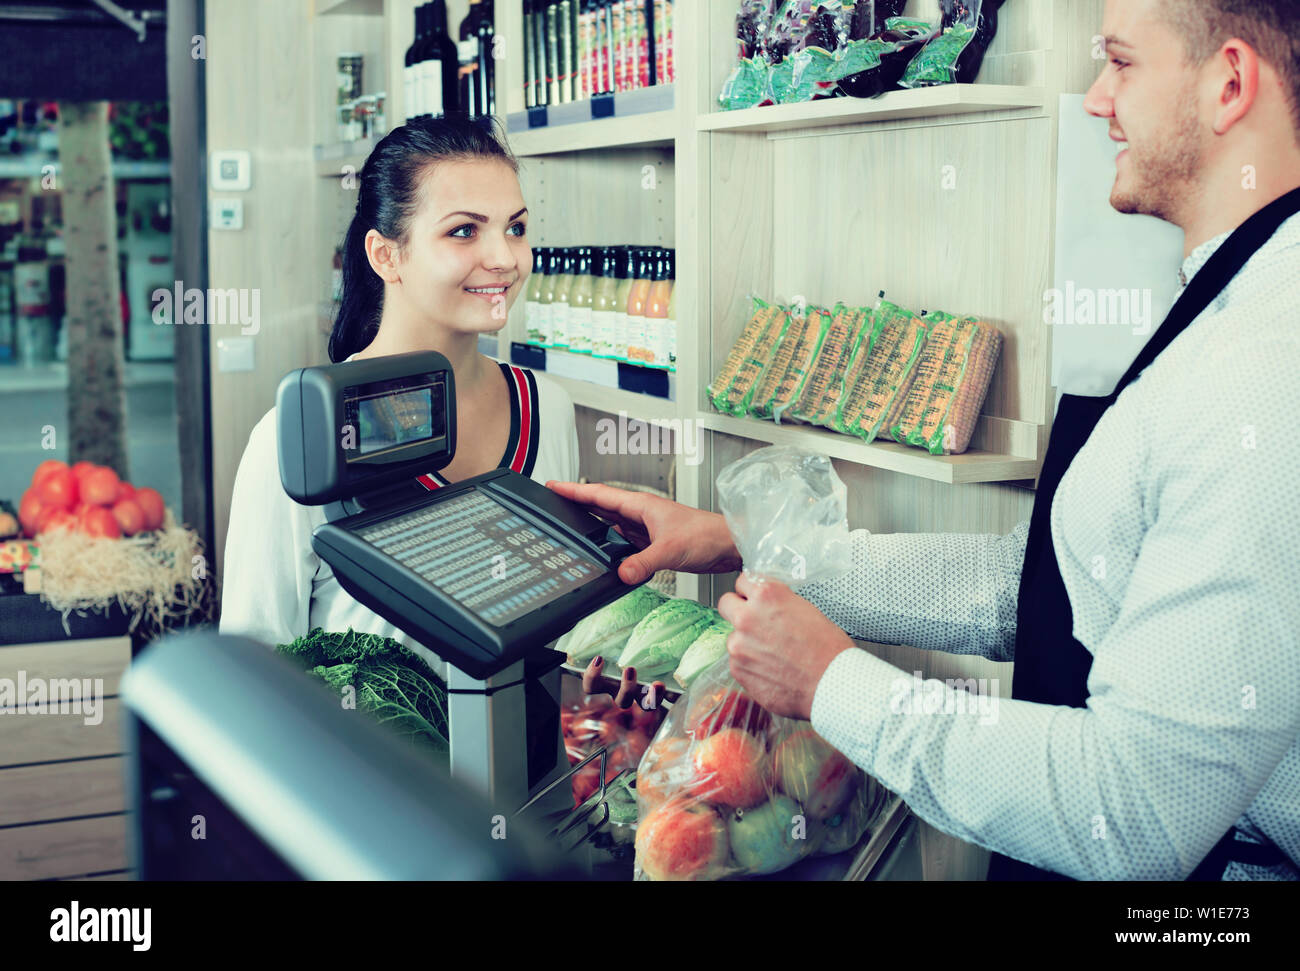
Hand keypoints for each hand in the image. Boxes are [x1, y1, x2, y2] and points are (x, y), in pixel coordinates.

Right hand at [546, 480, 741, 584]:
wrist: (729, 545)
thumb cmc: (707, 535)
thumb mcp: (670, 549)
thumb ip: (643, 562)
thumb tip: (620, 573)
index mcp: (641, 505)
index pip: (599, 494)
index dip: (574, 490)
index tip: (552, 486)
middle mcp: (642, 514)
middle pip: (601, 506)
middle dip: (577, 504)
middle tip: (553, 504)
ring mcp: (647, 527)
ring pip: (612, 524)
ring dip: (593, 524)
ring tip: (571, 526)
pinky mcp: (654, 542)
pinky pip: (625, 540)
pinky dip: (611, 544)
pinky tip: (605, 551)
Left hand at [718, 572, 853, 720]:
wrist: (831, 684)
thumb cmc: (827, 649)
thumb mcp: (806, 610)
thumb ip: (778, 604)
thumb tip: (768, 606)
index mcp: (766, 596)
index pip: (742, 582)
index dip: (750, 592)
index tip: (753, 598)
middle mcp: (747, 617)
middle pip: (726, 604)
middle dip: (738, 611)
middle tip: (755, 623)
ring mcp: (738, 645)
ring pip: (734, 637)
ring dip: (747, 643)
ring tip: (774, 655)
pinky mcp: (737, 669)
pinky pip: (738, 662)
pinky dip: (750, 665)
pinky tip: (772, 670)